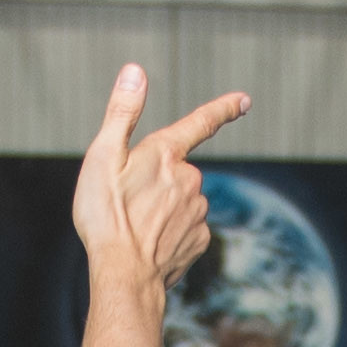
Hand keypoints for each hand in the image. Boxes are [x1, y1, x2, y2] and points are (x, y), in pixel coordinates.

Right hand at [69, 59, 257, 291]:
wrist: (123, 275)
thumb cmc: (106, 216)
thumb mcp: (102, 156)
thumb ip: (122, 112)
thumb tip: (135, 71)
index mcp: (166, 153)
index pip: (200, 123)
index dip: (222, 109)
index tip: (244, 100)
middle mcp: (190, 179)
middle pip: (177, 171)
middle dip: (156, 181)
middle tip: (125, 202)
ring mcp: (198, 211)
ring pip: (182, 201)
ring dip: (162, 209)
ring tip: (134, 226)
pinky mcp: (200, 240)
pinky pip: (186, 228)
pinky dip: (170, 233)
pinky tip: (150, 244)